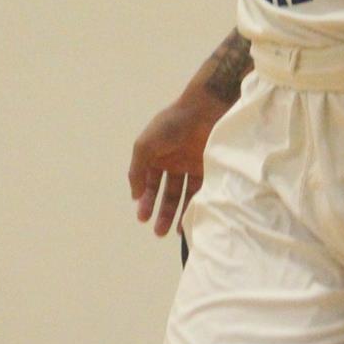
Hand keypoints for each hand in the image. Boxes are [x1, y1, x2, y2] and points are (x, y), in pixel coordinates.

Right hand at [129, 98, 220, 238]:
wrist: (204, 111)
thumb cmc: (171, 126)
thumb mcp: (145, 146)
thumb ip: (137, 171)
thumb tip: (135, 195)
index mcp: (155, 155)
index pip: (149, 183)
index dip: (145, 200)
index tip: (142, 218)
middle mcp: (173, 162)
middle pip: (166, 192)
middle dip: (160, 212)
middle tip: (157, 232)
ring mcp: (191, 166)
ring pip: (183, 195)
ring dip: (177, 213)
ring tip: (173, 232)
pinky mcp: (208, 168)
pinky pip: (201, 191)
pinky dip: (195, 205)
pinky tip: (191, 217)